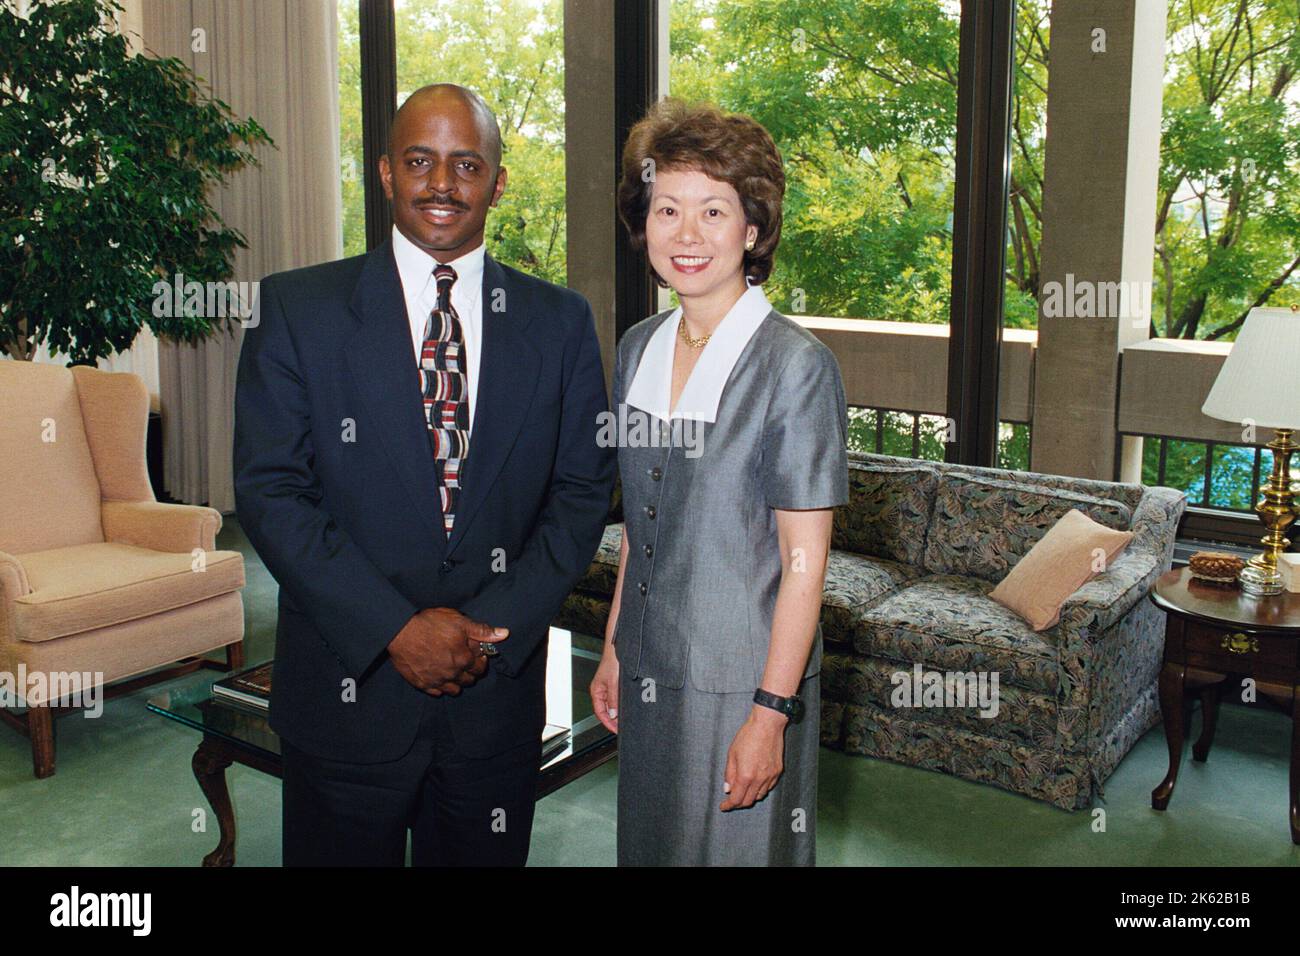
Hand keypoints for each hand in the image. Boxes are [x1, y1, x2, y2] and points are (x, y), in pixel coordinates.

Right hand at [387, 607, 507, 696]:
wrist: (400, 631)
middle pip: (469, 680)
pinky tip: (439, 676)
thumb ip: (482, 630)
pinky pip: (437, 692)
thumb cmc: (429, 624)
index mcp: (464, 659)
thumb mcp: (459, 622)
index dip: (481, 660)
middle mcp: (452, 674)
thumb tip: (504, 634)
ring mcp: (437, 681)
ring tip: (453, 670)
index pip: (481, 667)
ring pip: (455, 690)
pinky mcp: (422, 684)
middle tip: (465, 662)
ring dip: (457, 682)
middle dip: (470, 672)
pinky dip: (441, 687)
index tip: (477, 655)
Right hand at [589, 647, 619, 732]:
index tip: (616, 730)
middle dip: (614, 720)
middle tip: (622, 728)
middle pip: (606, 711)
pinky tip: (627, 708)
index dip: (608, 723)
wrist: (618, 648)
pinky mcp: (615, 685)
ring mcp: (608, 688)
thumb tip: (614, 714)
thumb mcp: (614, 682)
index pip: (600, 713)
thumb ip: (613, 698)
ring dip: (618, 713)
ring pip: (612, 705)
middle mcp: (601, 691)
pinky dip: (621, 705)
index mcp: (597, 691)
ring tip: (626, 720)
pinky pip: (617, 699)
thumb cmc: (612, 661)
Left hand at [720, 706, 786, 810]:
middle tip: (731, 799)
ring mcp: (770, 777)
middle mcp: (759, 779)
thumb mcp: (732, 754)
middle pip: (748, 801)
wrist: (767, 725)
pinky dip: (760, 789)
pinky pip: (768, 787)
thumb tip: (727, 789)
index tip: (724, 806)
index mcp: (745, 776)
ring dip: (750, 796)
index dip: (728, 805)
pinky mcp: (778, 772)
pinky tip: (755, 782)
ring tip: (743, 790)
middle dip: (738, 803)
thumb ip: (729, 774)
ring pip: (759, 796)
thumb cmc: (748, 736)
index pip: (736, 799)